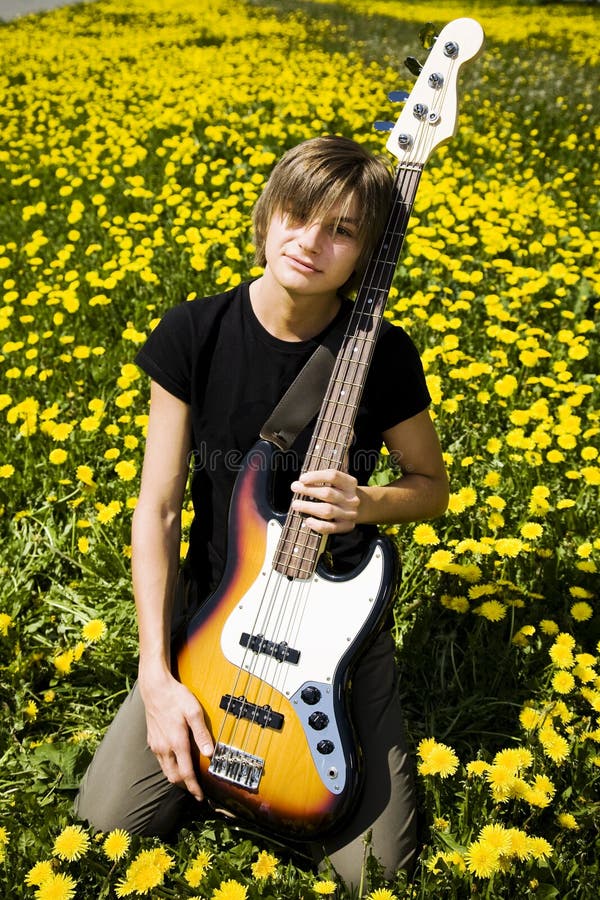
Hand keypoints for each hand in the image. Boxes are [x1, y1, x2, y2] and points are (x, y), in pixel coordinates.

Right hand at [139, 670, 213, 800]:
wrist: (155, 688)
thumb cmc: (176, 697)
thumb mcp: (194, 711)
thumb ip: (202, 733)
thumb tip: (209, 752)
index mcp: (176, 742)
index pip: (186, 773)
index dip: (194, 788)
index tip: (200, 797)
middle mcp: (164, 747)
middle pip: (174, 777)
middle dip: (186, 786)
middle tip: (196, 789)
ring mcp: (156, 745)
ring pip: (166, 770)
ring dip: (177, 777)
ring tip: (188, 778)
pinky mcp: (152, 740)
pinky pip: (160, 761)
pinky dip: (169, 767)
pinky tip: (177, 761)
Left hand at [290, 469, 359, 534]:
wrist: (363, 507)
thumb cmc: (342, 492)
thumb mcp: (340, 482)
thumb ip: (324, 479)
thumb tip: (301, 482)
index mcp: (350, 483)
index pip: (333, 476)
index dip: (316, 476)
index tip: (302, 478)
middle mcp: (351, 498)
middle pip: (328, 493)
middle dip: (308, 490)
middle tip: (294, 487)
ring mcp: (350, 513)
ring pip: (327, 511)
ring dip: (308, 507)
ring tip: (295, 504)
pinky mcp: (346, 526)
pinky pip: (330, 528)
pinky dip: (317, 525)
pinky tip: (308, 521)